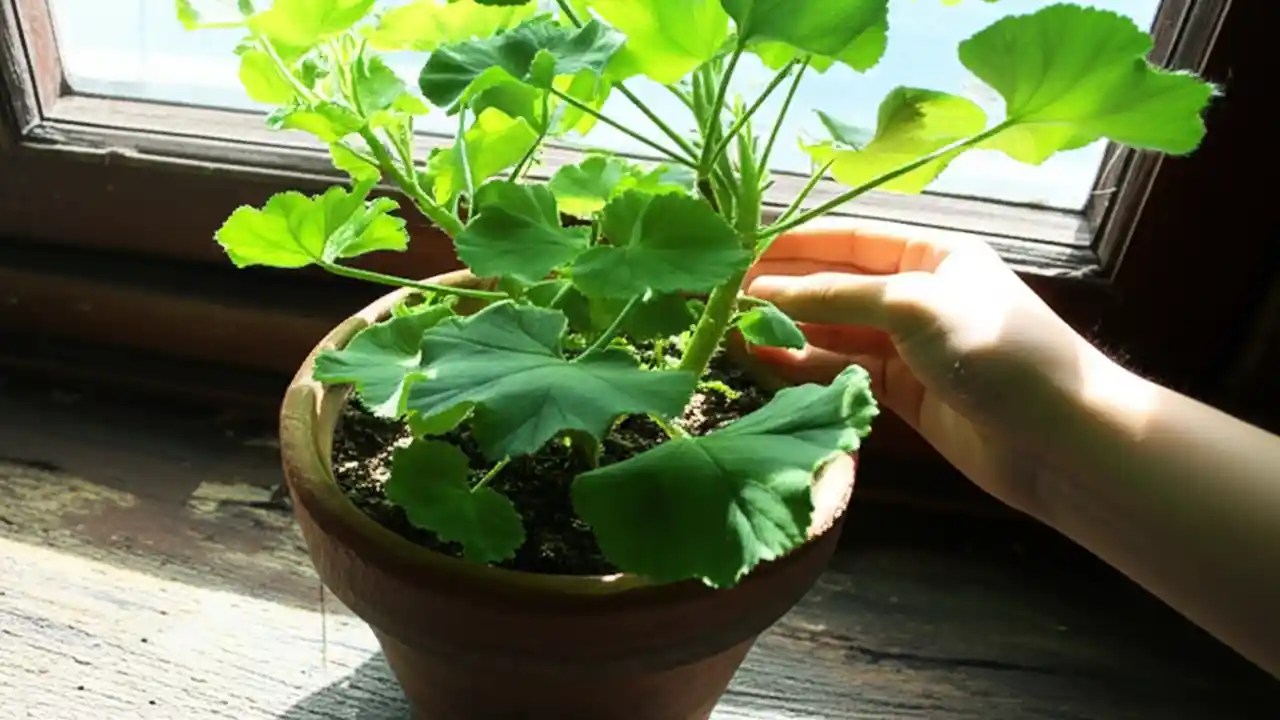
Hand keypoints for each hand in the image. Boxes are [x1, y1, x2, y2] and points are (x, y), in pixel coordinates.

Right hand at [747, 222, 1105, 515]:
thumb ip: (838, 297)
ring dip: (789, 332)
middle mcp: (919, 294)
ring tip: (733, 333)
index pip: (850, 239)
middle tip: (723, 298)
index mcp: (933, 254)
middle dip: (784, 290)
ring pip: (836, 332)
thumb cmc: (995, 349)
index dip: (795, 245)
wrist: (1059, 438)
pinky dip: (808, 369)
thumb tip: (765, 291)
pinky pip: (846, 372)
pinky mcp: (905, 395)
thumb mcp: (914, 305)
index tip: (739, 253)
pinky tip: (766, 364)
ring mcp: (911, 347)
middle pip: (838, 286)